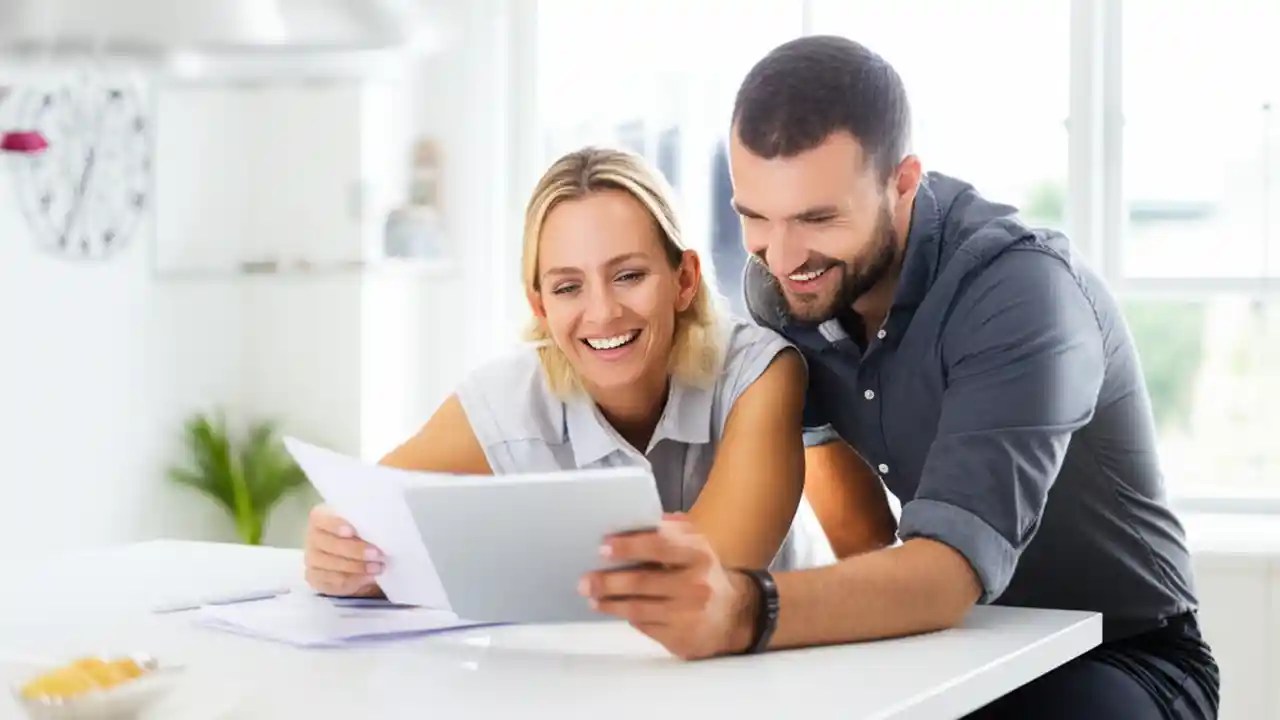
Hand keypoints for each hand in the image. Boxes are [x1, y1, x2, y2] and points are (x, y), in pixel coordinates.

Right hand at [303, 504, 383, 597]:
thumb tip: (382, 527)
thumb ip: (364, 524)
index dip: (335, 525)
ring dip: (358, 567)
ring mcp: (312, 560)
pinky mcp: (317, 579)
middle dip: (355, 550)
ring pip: (332, 565)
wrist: (352, 559)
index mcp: (320, 518)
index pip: (320, 518)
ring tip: (378, 567)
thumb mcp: (361, 526)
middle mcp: (312, 538)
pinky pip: (334, 582)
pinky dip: (355, 580)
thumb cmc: (359, 535)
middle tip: (377, 554)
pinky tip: (369, 577)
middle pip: (329, 544)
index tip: (352, 532)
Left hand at [579, 514, 758, 659]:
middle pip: (643, 582)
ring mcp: (688, 614)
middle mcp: (696, 584)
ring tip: (592, 597)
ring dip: (610, 603)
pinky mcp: (681, 638)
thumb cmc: (705, 574)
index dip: (629, 546)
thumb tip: (640, 521)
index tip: (603, 547)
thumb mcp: (697, 546)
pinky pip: (645, 626)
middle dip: (609, 581)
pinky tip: (615, 610)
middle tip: (585, 581)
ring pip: (639, 608)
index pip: (660, 546)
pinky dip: (627, 617)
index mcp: (699, 554)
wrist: (735, 616)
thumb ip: (671, 531)